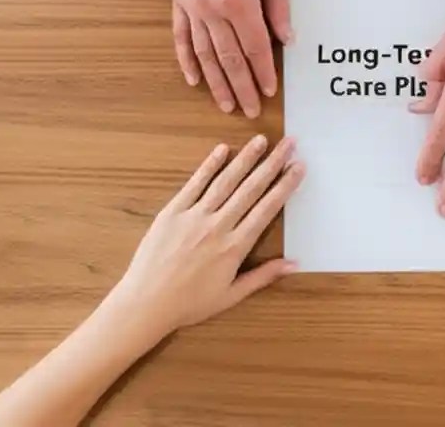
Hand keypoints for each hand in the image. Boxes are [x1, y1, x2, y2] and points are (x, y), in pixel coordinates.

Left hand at [108, 136, 303, 343]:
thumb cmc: (189, 304)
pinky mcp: (172, 212)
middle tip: (289, 143)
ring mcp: (194, 216)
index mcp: (235, 247)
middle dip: (272, 164)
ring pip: (225, 181)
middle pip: (251, 189)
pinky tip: (222, 149)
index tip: (298, 167)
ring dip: (246, 158)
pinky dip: (209, 165)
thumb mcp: (231, 295)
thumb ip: (263, 276)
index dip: (285, 186)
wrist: (146, 302)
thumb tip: (294, 263)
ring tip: (261, 140)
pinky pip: (194, 184)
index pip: (267, 209)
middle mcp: (218, 226)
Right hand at [171, 0, 291, 117]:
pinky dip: (187, 60)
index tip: (270, 91)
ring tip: (226, 104)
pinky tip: (194, 79)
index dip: (264, 71)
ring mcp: (191, 4)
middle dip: (242, 86)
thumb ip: (279, 4)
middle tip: (250, 110)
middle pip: (229, 58)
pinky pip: (182, 36)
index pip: (255, 46)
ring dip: (216, 82)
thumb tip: (287, 39)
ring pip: (204, 53)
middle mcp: (211, 6)